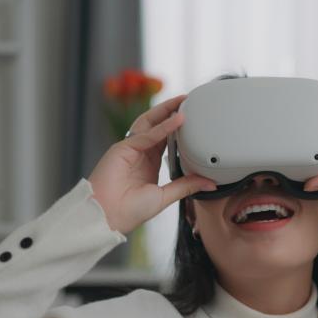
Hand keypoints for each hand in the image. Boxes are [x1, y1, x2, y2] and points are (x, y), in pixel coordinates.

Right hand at [88, 95, 216, 234]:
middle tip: (189, 100)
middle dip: (172, 111)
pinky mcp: (123, 149)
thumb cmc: (130, 211)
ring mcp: (130, 149)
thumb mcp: (165, 196)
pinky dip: (163, 127)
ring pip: (149, 123)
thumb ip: (186, 186)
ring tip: (183, 101)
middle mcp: (140, 153)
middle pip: (157, 125)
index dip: (178, 128)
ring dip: (166, 111)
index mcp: (149, 163)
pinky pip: (146, 135)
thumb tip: (210, 183)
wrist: (107, 217)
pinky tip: (177, 121)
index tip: (194, 119)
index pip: (166, 139)